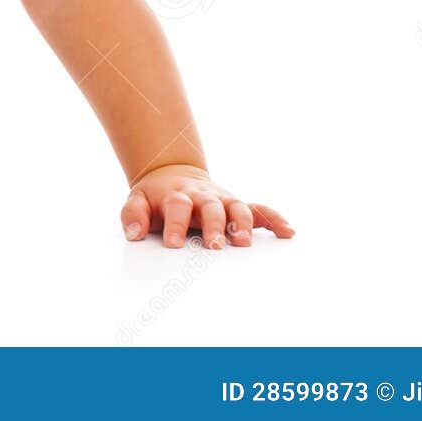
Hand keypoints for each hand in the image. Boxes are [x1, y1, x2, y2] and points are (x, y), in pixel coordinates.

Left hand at [120, 163, 293, 248]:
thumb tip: (134, 235)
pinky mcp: (237, 205)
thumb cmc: (156, 197)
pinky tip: (288, 233)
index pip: (177, 207)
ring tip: (244, 242)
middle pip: (212, 207)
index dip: (175, 224)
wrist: (172, 174)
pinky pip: (260, 209)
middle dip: (214, 226)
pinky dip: (274, 219)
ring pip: (238, 207)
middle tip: (214, 246)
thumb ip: (133, 215)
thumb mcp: (137, 201)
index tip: (173, 244)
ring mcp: (223, 200)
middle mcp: (204, 196)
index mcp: (178, 195)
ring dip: (243, 223)